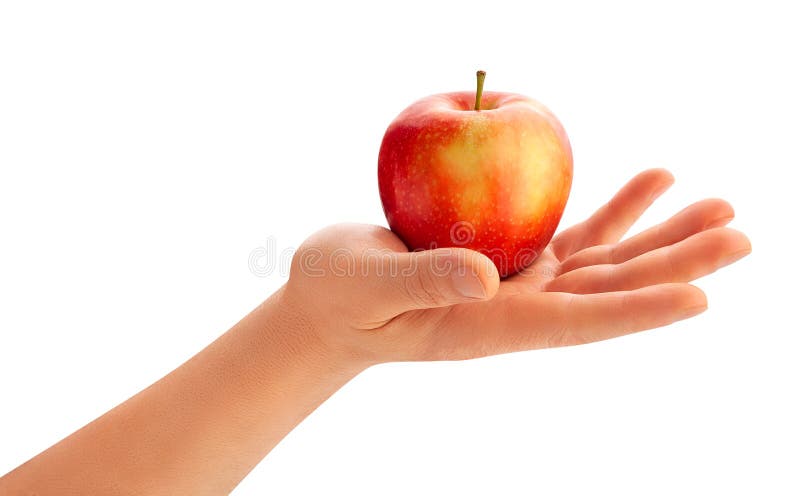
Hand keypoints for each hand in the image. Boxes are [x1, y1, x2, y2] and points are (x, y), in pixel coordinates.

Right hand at [283, 169, 750, 364]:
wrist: (332, 300)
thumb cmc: (338, 295)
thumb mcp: (369, 283)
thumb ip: (422, 280)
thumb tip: (485, 279)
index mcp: (489, 325)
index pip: (575, 322)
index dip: (636, 312)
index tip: (699, 298)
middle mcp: (517, 308)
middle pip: (609, 288)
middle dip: (674, 265)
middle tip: (738, 236)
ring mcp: (520, 283)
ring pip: (604, 261)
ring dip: (662, 236)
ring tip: (719, 209)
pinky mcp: (511, 257)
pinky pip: (575, 234)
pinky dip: (616, 210)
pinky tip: (653, 182)